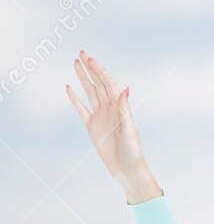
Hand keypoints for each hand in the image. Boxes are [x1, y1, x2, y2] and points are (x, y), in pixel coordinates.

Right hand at [66, 51, 158, 202]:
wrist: (127, 169)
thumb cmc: (133, 151)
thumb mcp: (130, 130)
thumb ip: (125, 111)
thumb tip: (124, 90)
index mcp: (120, 107)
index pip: (109, 84)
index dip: (100, 71)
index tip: (90, 59)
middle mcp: (110, 109)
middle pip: (98, 83)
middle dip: (90, 68)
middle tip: (81, 53)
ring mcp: (100, 116)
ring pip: (89, 92)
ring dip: (83, 78)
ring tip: (75, 63)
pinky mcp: (92, 127)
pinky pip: (81, 109)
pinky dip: (74, 98)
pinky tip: (69, 87)